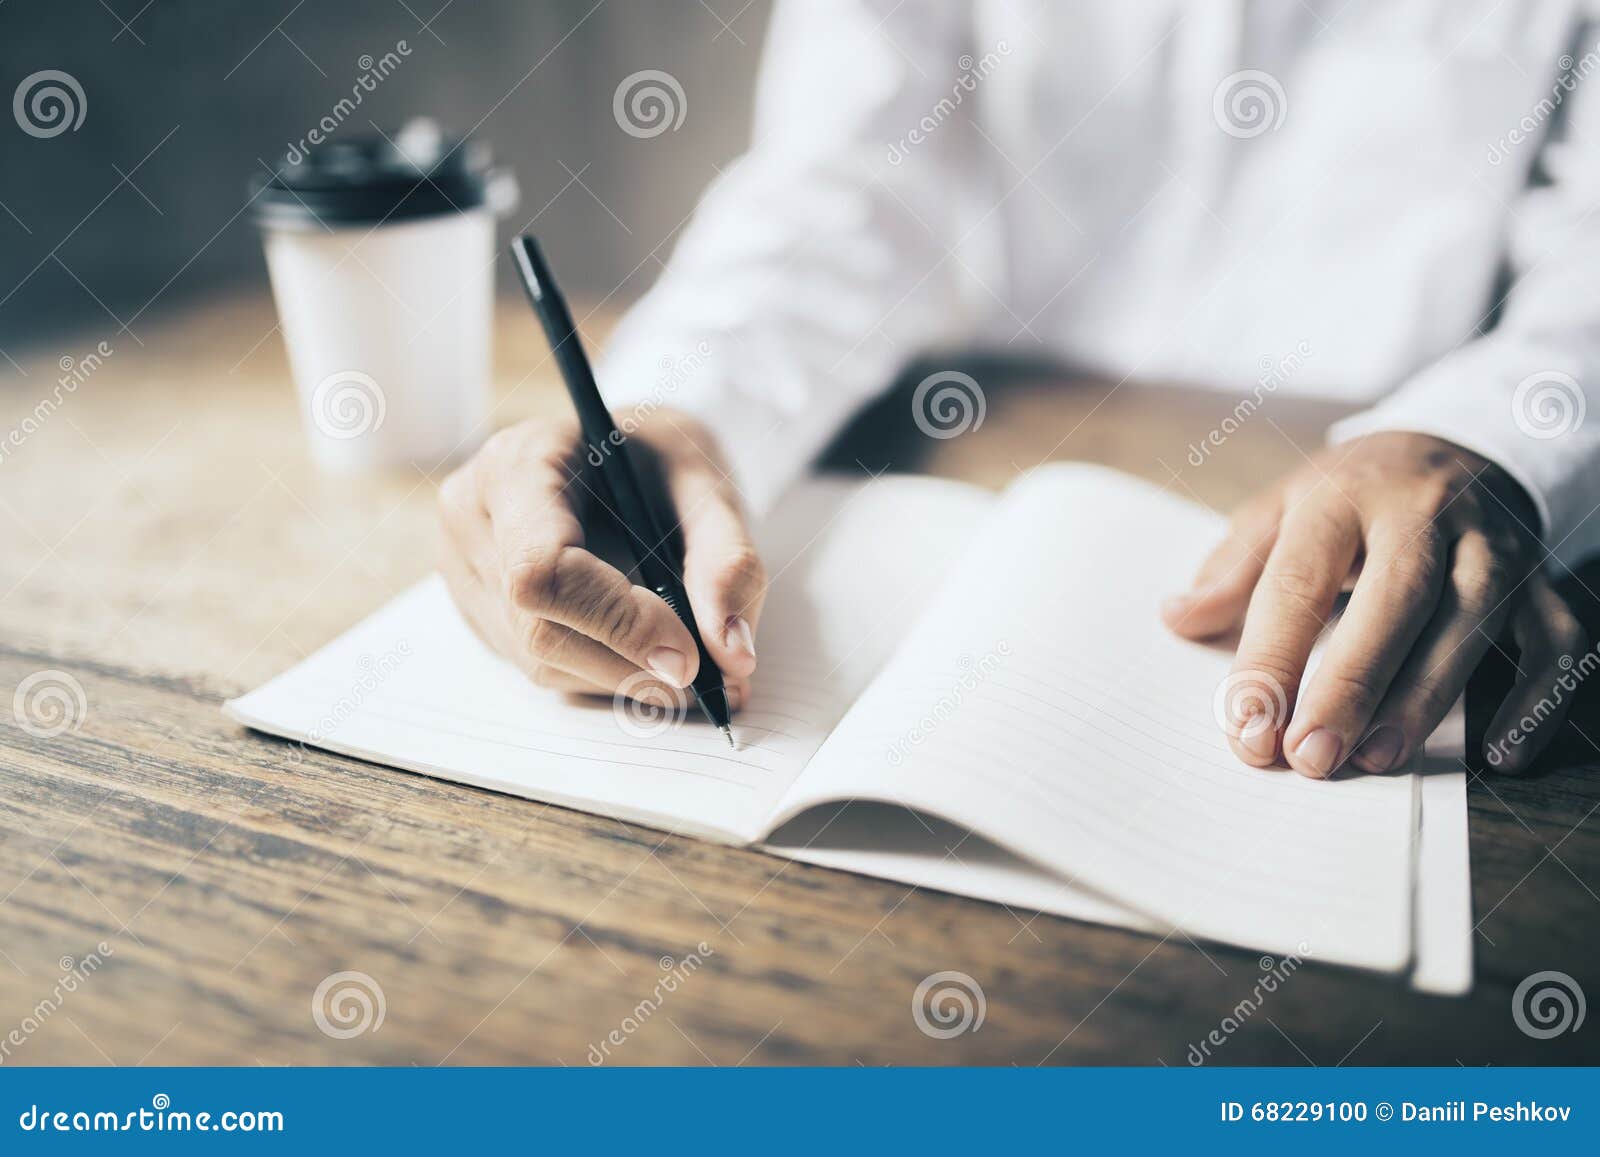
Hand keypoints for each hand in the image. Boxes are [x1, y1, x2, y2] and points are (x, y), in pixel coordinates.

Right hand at [437, 409, 765, 710]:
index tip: (689, 655)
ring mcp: (465, 567)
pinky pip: (541, 667)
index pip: (542, 568)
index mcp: (516, 464)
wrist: (624, 450)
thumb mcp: (706, 482)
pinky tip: (646, 655)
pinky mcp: (481, 608)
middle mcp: (473, 516)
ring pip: (541, 661)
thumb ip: (727, 560)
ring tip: (690, 663)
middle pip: (540, 628)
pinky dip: (606, 675)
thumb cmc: (659, 456)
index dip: (617, 623)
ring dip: (625, 678)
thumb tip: (731, 655)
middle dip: (632, 664)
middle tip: (711, 677)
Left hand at [1162, 432, 1587, 775]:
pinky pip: (1553, 640)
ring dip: (1425, 696)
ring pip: (1472, 621)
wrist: (1456, 443)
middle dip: (1352, 683)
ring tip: (1375, 757)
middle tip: (1311, 756)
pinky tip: (1497, 753)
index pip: (1299, 579)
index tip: (1247, 727)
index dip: (1270, 657)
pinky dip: (1534, 699)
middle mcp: (1423, 513)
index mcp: (1342, 495)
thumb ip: (1232, 567)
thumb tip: (1176, 617)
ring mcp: (1491, 544)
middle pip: (1394, 599)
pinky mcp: (1541, 578)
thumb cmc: (1350, 496)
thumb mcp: (1281, 508)